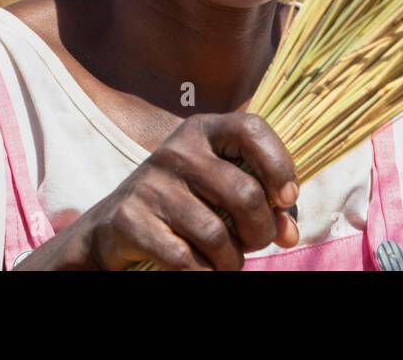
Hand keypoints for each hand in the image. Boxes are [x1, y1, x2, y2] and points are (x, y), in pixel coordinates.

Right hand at [14, 112, 300, 269]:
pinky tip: (201, 269)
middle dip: (261, 230)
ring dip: (232, 260)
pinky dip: (203, 273)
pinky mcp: (131, 219)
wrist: (114, 227)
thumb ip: (261, 202)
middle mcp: (176, 151)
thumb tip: (288, 232)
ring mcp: (151, 184)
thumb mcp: (219, 189)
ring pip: (217, 235)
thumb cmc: (185, 204)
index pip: (251, 128)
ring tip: (228, 261)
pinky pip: (186, 260)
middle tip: (256, 242)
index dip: (279, 164)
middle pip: (244, 194)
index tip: (286, 197)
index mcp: (202, 131)